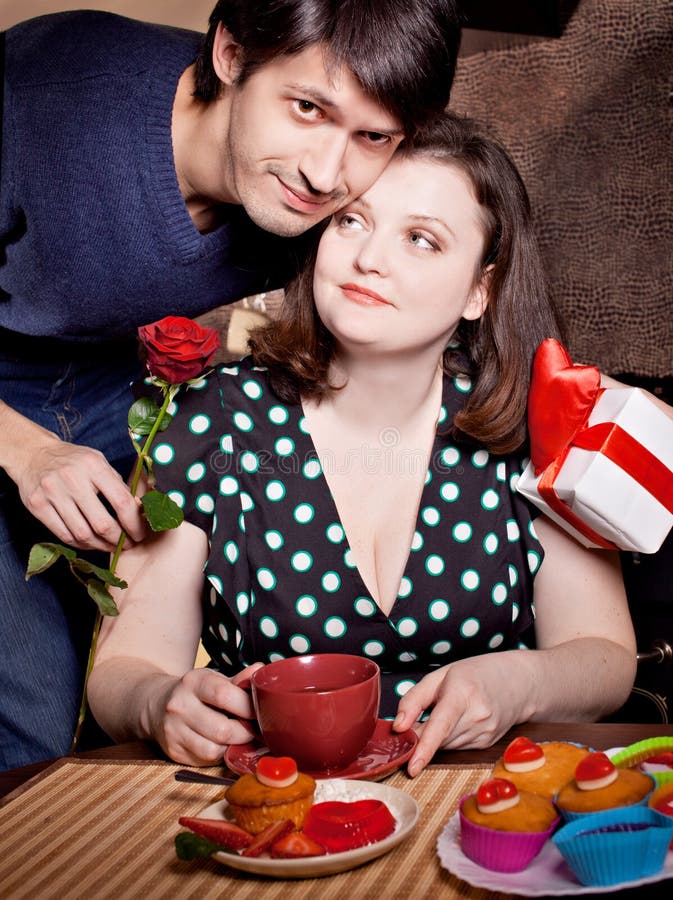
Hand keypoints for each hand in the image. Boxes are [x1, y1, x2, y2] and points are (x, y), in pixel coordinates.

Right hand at [11, 432, 145, 550]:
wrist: (33, 453)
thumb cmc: (73, 460)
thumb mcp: (99, 462)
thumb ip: (118, 484)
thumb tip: (139, 510)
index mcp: (93, 466)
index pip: (122, 502)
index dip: (135, 523)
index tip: (140, 533)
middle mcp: (72, 479)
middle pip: (102, 524)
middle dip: (119, 540)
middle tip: (127, 544)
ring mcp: (52, 493)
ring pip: (82, 534)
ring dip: (101, 546)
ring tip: (110, 546)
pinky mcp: (37, 506)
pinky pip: (64, 535)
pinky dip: (81, 544)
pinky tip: (90, 542)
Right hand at [150, 664, 263, 765]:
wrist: (157, 705)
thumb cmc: (195, 692)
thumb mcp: (213, 679)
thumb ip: (238, 680)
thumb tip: (260, 671)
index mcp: (193, 682)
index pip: (224, 695)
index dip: (247, 706)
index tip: (260, 711)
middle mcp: (180, 706)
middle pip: (222, 729)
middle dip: (245, 732)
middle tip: (256, 729)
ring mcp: (174, 731)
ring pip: (214, 750)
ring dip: (234, 747)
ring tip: (241, 737)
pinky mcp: (173, 752)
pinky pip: (205, 760)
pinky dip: (220, 755)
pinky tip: (224, 744)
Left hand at [392, 653, 531, 776]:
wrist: (519, 682)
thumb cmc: (475, 674)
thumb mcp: (440, 675)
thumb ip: (414, 699)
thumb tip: (398, 727)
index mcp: (463, 693)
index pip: (440, 725)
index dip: (425, 747)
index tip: (411, 767)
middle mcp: (477, 716)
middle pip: (438, 738)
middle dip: (421, 734)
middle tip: (418, 717)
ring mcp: (485, 733)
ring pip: (446, 746)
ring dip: (437, 736)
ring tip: (446, 712)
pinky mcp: (487, 745)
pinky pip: (456, 748)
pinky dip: (449, 739)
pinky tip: (459, 721)